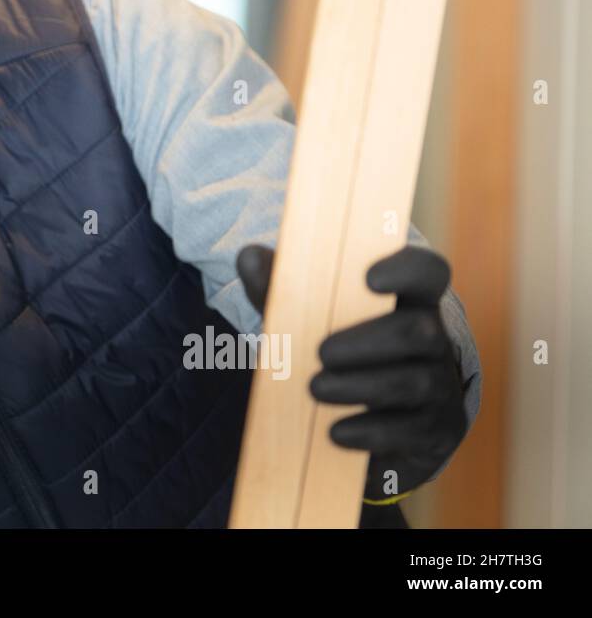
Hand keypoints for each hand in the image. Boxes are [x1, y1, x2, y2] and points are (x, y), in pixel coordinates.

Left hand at [235, 243, 467, 500]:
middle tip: (321, 352)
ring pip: (418, 382)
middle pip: (421, 331)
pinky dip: (372, 432)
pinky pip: (415, 431)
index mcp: (408, 300)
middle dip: (370, 341)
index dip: (406, 270)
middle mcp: (434, 340)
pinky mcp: (437, 430)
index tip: (369, 278)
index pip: (427, 272)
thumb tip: (248, 257)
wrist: (355, 422)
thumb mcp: (300, 318)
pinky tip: (336, 432)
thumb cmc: (331, 353)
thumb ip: (277, 288)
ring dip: (363, 386)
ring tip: (315, 388)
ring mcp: (441, 387)